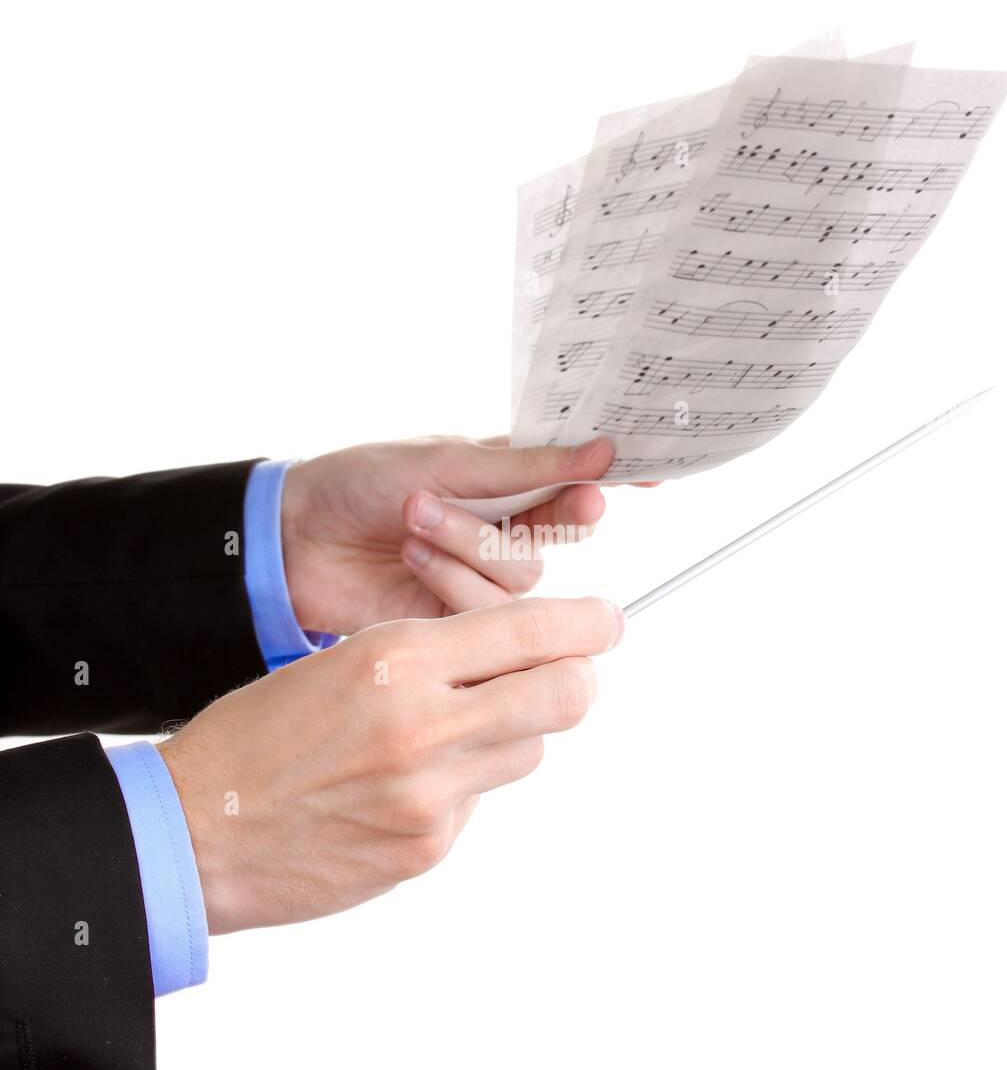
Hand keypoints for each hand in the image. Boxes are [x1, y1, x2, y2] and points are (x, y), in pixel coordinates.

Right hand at [159, 597, 622, 932]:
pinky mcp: (427, 846)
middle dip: (574, 679)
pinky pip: (479, 801)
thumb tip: (516, 657)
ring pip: (528, 749)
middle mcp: (425, 724)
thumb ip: (432, 657)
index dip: (587, 623)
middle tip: (560, 675)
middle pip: (567, 695)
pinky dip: (460, 787)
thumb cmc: (259, 736)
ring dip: (510, 734)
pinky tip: (399, 789)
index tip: (606, 621)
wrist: (196, 829)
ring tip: (441, 736)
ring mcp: (431, 794)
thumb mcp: (342, 661)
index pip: (532, 630)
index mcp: (397, 659)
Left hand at [279, 435, 616, 634]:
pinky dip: (451, 583)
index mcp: (503, 477)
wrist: (294, 540)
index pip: (574, 476)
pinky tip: (411, 560)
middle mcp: (501, 527)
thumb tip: (604, 450)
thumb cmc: (360, 482)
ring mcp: (479, 576)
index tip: (649, 473)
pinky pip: (486, 613)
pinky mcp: (455, 618)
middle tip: (491, 499)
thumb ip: (527, 468)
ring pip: (521, 578)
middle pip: (555, 536)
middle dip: (524, 518)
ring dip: (467, 548)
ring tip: (411, 524)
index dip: (612, 477)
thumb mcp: (445, 462)